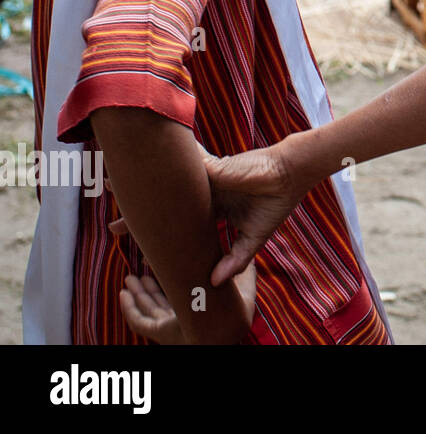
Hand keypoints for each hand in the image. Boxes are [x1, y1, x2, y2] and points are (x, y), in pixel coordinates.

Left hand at [108, 139, 307, 285]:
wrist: (290, 174)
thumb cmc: (275, 202)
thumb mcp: (254, 236)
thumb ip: (236, 258)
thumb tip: (213, 283)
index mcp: (215, 209)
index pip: (182, 223)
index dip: (161, 233)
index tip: (141, 243)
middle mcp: (206, 194)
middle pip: (169, 204)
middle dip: (142, 215)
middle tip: (115, 227)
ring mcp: (207, 179)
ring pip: (171, 184)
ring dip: (145, 186)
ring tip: (114, 188)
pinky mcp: (212, 167)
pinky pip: (184, 167)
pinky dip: (166, 164)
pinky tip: (147, 162)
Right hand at [120, 263, 256, 343]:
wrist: (225, 328)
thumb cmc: (236, 310)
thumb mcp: (240, 287)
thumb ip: (241, 272)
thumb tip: (248, 256)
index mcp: (200, 311)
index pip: (178, 296)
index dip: (167, 283)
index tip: (158, 267)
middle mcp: (184, 321)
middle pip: (160, 303)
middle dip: (147, 288)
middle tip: (138, 272)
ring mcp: (171, 328)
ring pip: (149, 309)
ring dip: (137, 295)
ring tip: (129, 278)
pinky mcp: (161, 333)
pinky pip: (139, 323)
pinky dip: (129, 310)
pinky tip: (123, 295)